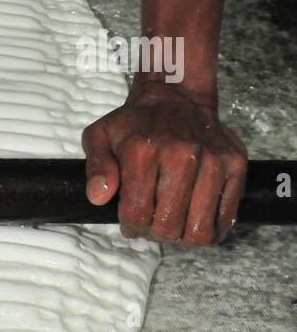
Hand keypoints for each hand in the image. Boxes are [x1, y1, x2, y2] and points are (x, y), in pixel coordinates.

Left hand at [81, 80, 246, 244]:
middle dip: (155, 233)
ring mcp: (212, 159)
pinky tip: (194, 218)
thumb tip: (98, 197)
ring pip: (199, 231)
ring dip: (182, 236)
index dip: (130, 226)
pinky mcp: (235, 164)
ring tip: (173, 220)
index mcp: (142, 150)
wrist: (176, 95)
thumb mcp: (100, 136)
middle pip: (169, 228)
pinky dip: (210, 230)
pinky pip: (226, 220)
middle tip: (152, 222)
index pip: (137, 214)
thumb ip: (95, 167)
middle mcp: (181, 154)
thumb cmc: (134, 123)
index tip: (130, 218)